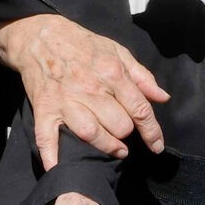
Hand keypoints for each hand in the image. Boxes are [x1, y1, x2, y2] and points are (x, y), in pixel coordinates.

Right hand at [0, 15, 167, 167]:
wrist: (41, 36)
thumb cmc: (84, 45)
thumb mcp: (117, 52)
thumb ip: (142, 76)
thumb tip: (163, 98)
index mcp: (112, 73)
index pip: (139, 109)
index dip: (151, 132)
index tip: (156, 146)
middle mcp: (90, 88)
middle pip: (118, 125)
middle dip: (126, 134)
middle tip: (124, 133)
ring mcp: (66, 99)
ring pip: (90, 133)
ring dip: (105, 146)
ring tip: (115, 150)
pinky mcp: (45, 108)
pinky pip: (47, 136)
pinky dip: (51, 155)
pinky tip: (58, 168)